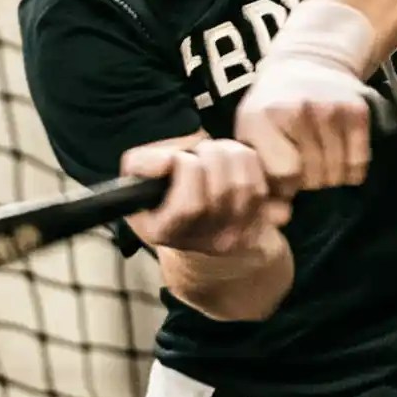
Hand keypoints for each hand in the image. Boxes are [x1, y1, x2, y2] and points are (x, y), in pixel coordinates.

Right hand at [121, 139, 291, 255]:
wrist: (190, 210)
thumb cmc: (161, 189)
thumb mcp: (137, 177)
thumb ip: (141, 165)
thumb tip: (167, 163)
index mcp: (167, 233)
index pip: (190, 205)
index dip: (185, 167)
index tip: (177, 158)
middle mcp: (202, 243)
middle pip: (221, 190)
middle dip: (208, 156)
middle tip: (195, 153)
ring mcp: (234, 236)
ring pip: (243, 184)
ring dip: (227, 155)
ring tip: (211, 155)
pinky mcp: (257, 223)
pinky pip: (259, 182)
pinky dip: (245, 162)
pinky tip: (228, 162)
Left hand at [233, 60, 373, 195]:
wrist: (308, 62)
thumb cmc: (271, 110)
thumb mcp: (251, 137)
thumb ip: (259, 180)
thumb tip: (280, 219)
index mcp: (262, 118)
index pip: (285, 174)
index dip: (285, 183)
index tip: (282, 172)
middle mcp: (297, 110)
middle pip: (314, 177)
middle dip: (308, 179)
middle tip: (302, 159)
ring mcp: (330, 108)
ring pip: (338, 174)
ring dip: (330, 174)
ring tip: (318, 155)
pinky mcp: (357, 110)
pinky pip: (359, 165)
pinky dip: (351, 167)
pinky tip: (337, 149)